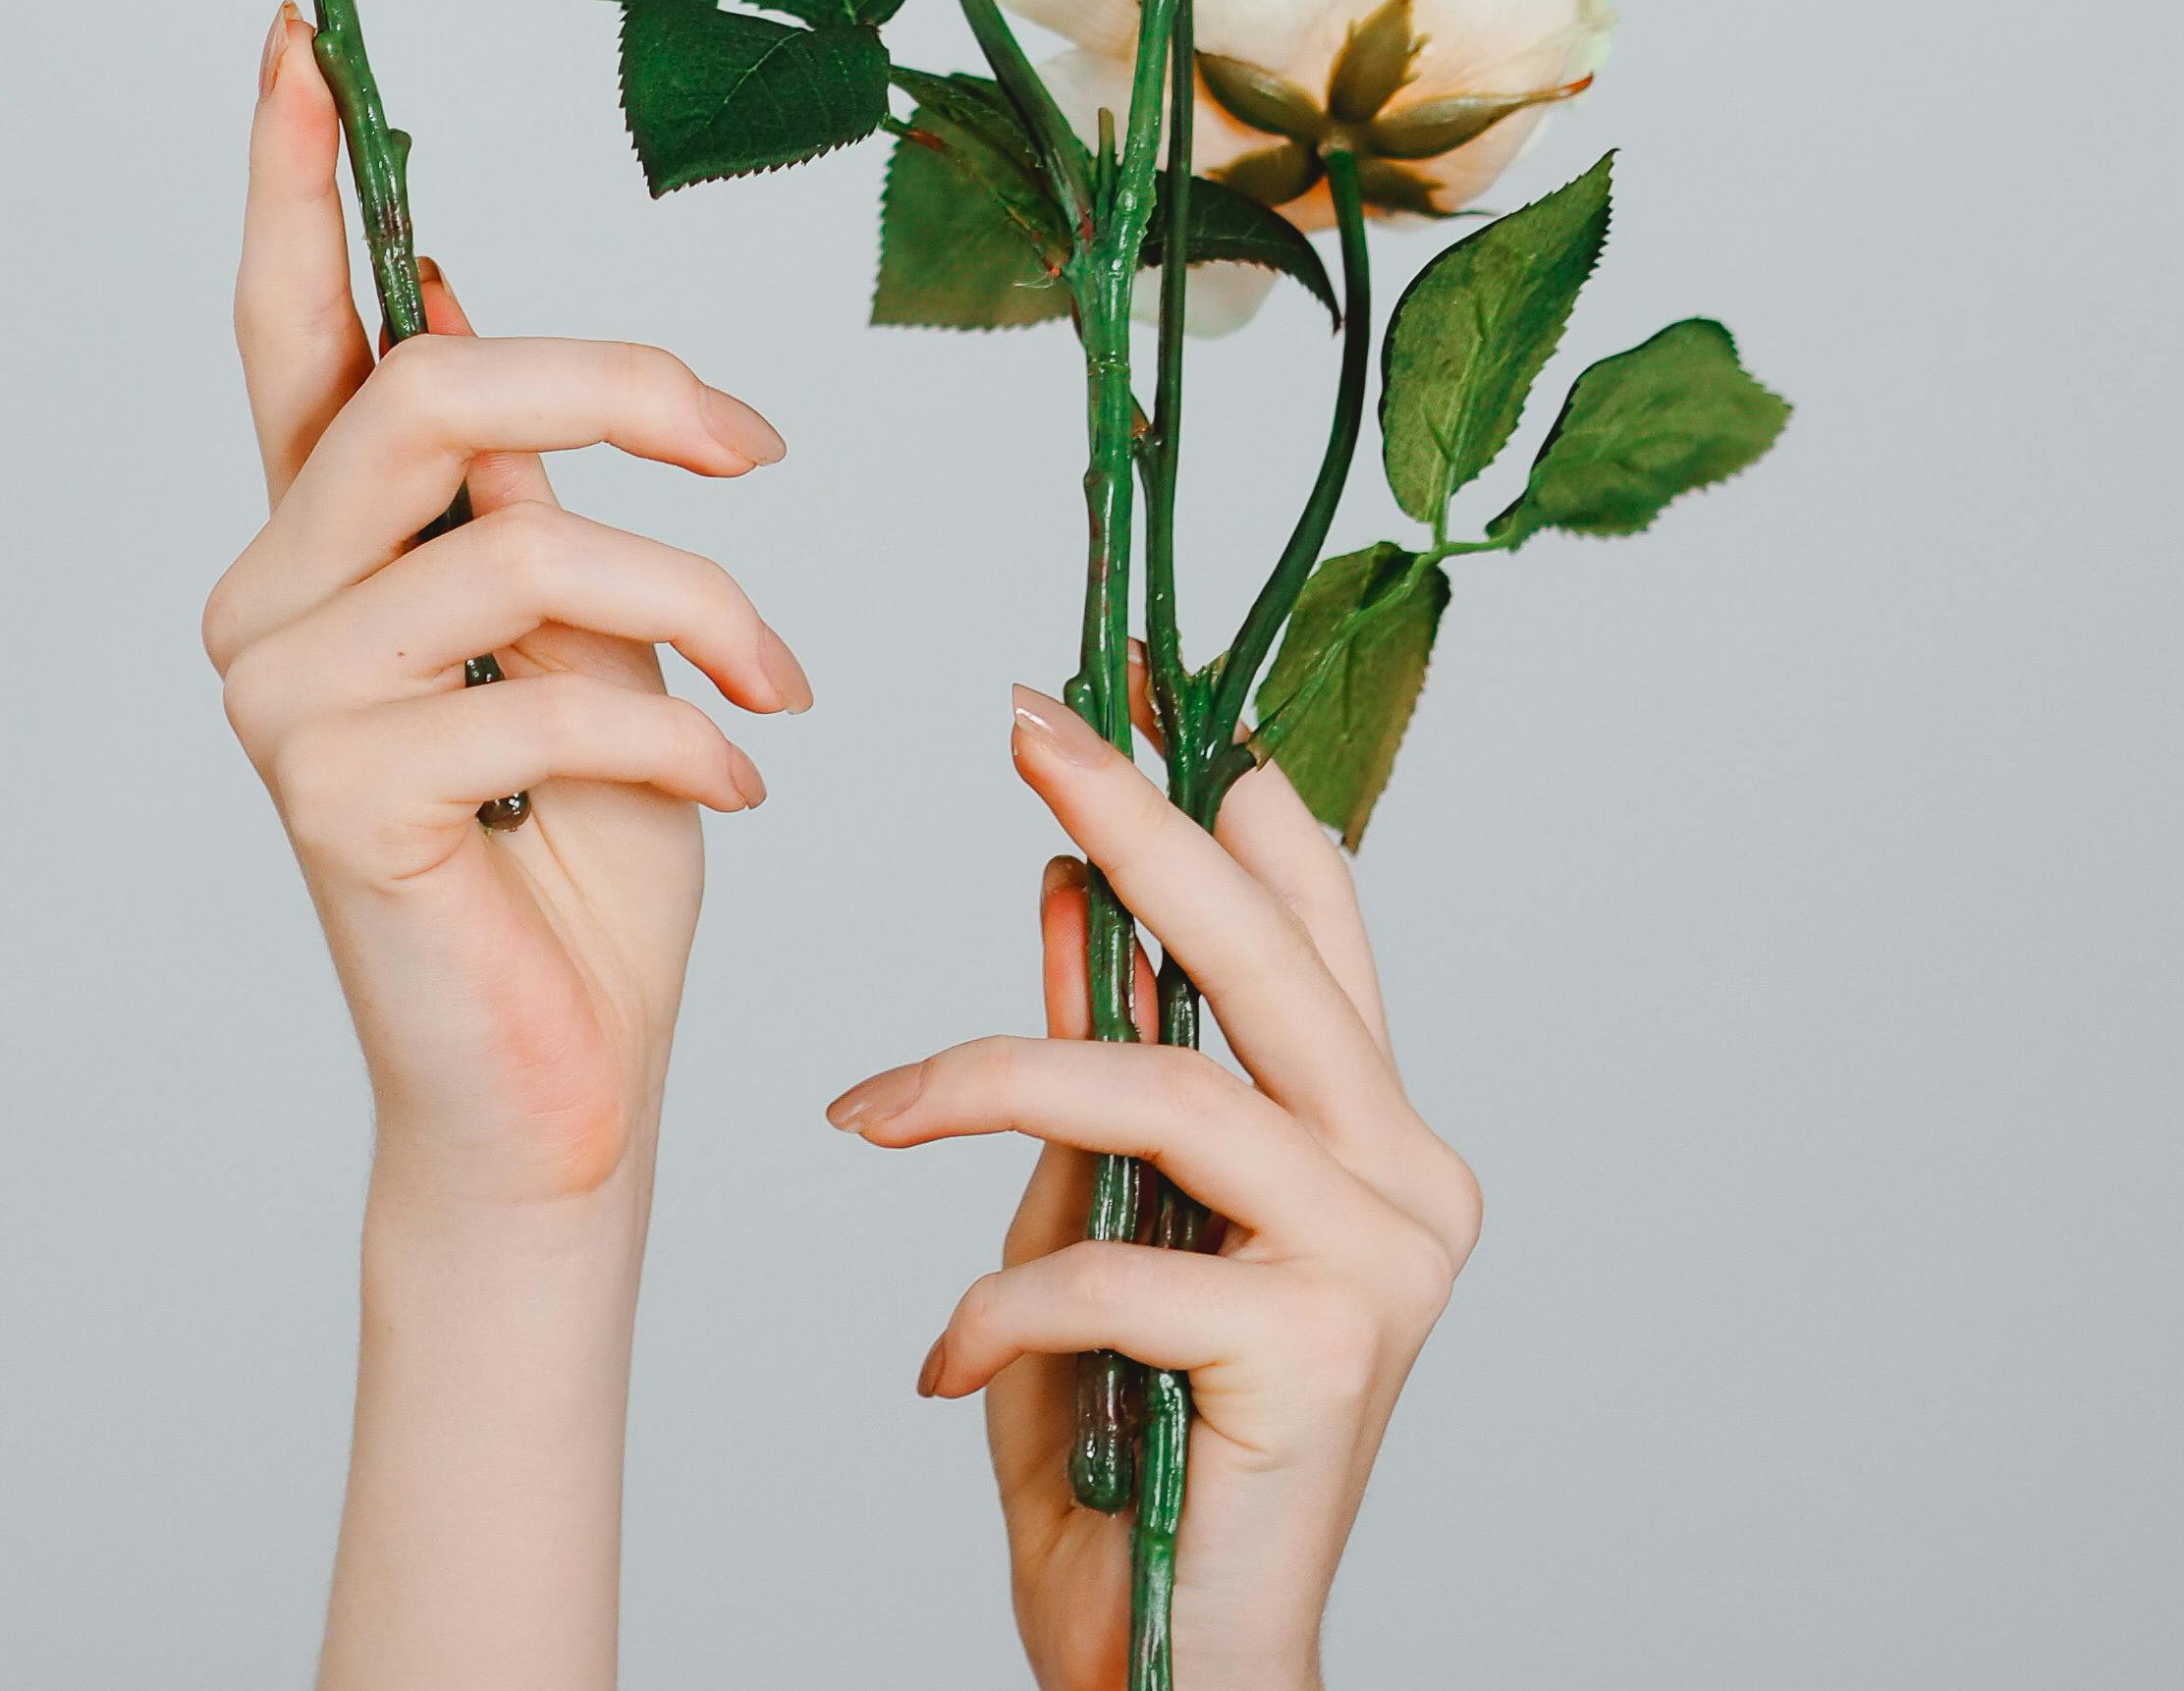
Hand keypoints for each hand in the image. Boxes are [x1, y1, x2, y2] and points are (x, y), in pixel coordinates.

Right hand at [202, 4, 811, 1213]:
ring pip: (516, 541)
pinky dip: (678, 730)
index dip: (290, 176)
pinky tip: (728, 789)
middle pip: (428, 390)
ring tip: (779, 683)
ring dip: (697, 603)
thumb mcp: (583, 631)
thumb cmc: (584, 859)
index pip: (291, 320)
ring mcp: (283, 694)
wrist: (564, 1094)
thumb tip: (462, 300)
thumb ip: (518, 487)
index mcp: (328, 530)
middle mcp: (272, 592)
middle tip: (757, 444)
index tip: (293, 36)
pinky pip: (542, 690)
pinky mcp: (332, 796)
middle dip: (623, 389)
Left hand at [828, 688, 1478, 1690]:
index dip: (1229, 799)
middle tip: (1026, 725)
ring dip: (990, 1081)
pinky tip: (944, 1359)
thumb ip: (1099, 1070)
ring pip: (1167, 1091)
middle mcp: (1409, 1179)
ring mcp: (1382, 1261)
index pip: (1313, 925)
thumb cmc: (1134, 1456)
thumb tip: (1053, 887)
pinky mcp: (1322, 1349)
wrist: (1173, 1674)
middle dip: (1134, 825)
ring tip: (874, 1110)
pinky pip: (1118, 1261)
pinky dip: (1000, 1301)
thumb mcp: (1095, 1223)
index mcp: (1373, 1137)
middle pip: (1256, 959)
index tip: (1134, 689)